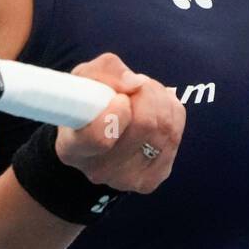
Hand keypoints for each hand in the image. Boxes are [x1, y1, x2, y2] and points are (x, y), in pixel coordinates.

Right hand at [54, 52, 184, 193]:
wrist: (98, 132)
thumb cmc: (87, 102)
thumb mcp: (85, 77)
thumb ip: (106, 70)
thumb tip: (135, 83)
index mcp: (72, 147)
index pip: (99, 137)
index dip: (116, 113)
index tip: (120, 98)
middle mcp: (98, 170)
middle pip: (144, 125)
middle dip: (146, 93)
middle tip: (135, 86)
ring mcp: (128, 178)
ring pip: (165, 126)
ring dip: (160, 98)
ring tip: (144, 95)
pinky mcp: (153, 178)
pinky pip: (176, 133)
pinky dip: (171, 112)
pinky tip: (156, 110)